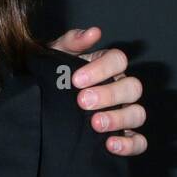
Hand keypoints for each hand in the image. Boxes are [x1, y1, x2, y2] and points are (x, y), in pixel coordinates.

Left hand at [48, 26, 146, 155]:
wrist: (38, 103)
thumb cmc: (50, 75)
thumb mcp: (54, 56)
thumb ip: (71, 42)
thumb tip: (93, 32)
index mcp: (106, 66)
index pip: (118, 60)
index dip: (102, 69)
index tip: (77, 80)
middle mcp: (120, 88)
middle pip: (132, 88)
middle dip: (109, 95)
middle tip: (82, 102)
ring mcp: (124, 112)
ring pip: (138, 114)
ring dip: (119, 119)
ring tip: (95, 124)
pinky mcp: (124, 137)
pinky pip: (139, 142)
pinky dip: (130, 144)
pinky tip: (110, 145)